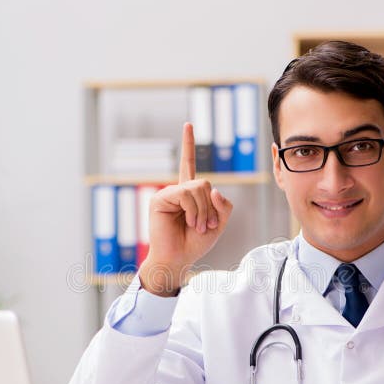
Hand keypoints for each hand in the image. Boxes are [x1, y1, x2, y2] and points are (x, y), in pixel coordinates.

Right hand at [138, 122, 232, 295]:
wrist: (178, 259)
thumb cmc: (195, 243)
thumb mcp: (219, 224)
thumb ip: (223, 206)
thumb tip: (214, 189)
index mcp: (190, 193)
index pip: (189, 164)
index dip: (188, 144)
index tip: (188, 124)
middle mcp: (178, 190)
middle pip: (205, 183)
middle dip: (210, 207)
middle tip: (204, 226)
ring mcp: (168, 194)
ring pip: (198, 188)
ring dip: (203, 212)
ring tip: (195, 227)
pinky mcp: (160, 199)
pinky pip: (185, 195)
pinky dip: (192, 211)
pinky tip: (187, 222)